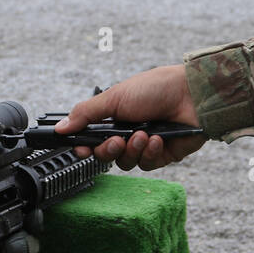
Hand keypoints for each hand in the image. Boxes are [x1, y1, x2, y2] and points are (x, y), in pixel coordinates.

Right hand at [55, 65, 205, 171]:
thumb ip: (86, 114)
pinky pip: (148, 164)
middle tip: (117, 140)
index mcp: (116, 116)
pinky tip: (157, 139)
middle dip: (109, 150)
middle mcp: (129, 130)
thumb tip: (61, 127)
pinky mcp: (164, 154)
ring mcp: (146, 143)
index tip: (82, 148)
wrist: (192, 94)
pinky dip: (151, 153)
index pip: (93, 138)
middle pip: (107, 154)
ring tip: (143, 135)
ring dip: (133, 150)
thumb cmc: (157, 88)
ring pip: (127, 162)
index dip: (86, 146)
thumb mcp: (115, 97)